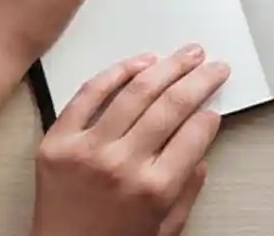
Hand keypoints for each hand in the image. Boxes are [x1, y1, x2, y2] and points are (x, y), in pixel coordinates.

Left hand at [31, 46, 229, 235]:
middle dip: (200, 80)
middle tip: (214, 66)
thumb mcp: (164, 229)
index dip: (210, 113)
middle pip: (171, 105)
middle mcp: (122, 165)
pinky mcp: (57, 141)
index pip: (194, 134)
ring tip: (186, 55)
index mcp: (154, 190)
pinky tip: (139, 62)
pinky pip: (89, 94)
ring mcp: (87, 150)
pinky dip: (116, 73)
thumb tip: (201, 150)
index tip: (215, 103)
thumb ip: (187, 191)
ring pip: (135, 92)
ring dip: (167, 67)